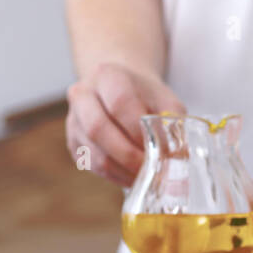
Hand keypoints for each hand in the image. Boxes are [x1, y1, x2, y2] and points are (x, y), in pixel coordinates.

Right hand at [66, 63, 184, 186]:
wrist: (118, 90)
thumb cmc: (145, 97)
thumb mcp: (165, 100)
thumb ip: (173, 123)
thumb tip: (178, 156)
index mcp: (107, 75)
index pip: (119, 104)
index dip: (138, 130)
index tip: (156, 146)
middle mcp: (83, 95)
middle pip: (98, 129)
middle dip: (128, 155)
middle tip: (149, 169)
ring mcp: (74, 120)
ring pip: (94, 152)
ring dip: (122, 170)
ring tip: (144, 177)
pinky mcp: (73, 142)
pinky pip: (92, 165)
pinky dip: (115, 175)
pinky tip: (132, 176)